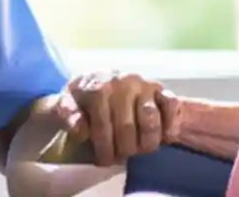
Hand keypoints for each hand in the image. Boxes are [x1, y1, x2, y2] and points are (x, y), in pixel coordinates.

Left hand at [54, 71, 181, 165]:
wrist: (97, 78)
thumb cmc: (82, 97)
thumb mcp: (66, 102)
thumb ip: (67, 114)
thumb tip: (80, 130)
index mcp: (98, 85)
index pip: (103, 125)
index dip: (103, 147)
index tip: (103, 160)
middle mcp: (123, 81)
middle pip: (127, 127)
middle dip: (123, 149)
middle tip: (119, 157)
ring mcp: (143, 84)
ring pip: (151, 118)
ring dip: (147, 142)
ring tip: (139, 150)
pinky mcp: (160, 89)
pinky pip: (171, 105)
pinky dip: (171, 123)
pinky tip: (165, 138)